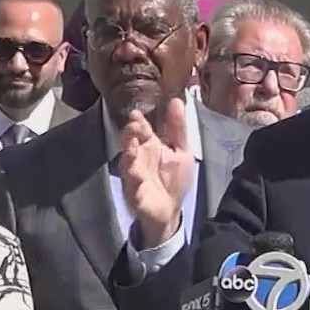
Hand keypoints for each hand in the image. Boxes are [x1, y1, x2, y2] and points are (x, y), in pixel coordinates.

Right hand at [119, 97, 193, 246]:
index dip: (138, 122)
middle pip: (130, 142)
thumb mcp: (181, 151)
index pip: (142, 129)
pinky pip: (132, 185)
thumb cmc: (174, 178)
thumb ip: (178, 128)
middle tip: (134, 126)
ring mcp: (134, 173)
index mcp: (150, 145)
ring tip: (131, 146)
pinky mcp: (134, 192)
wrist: (169, 209)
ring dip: (128, 154)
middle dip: (130, 134)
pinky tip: (138, 175)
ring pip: (127, 161)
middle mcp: (138, 156)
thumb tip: (178, 100)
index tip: (136, 113)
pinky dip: (134, 180)